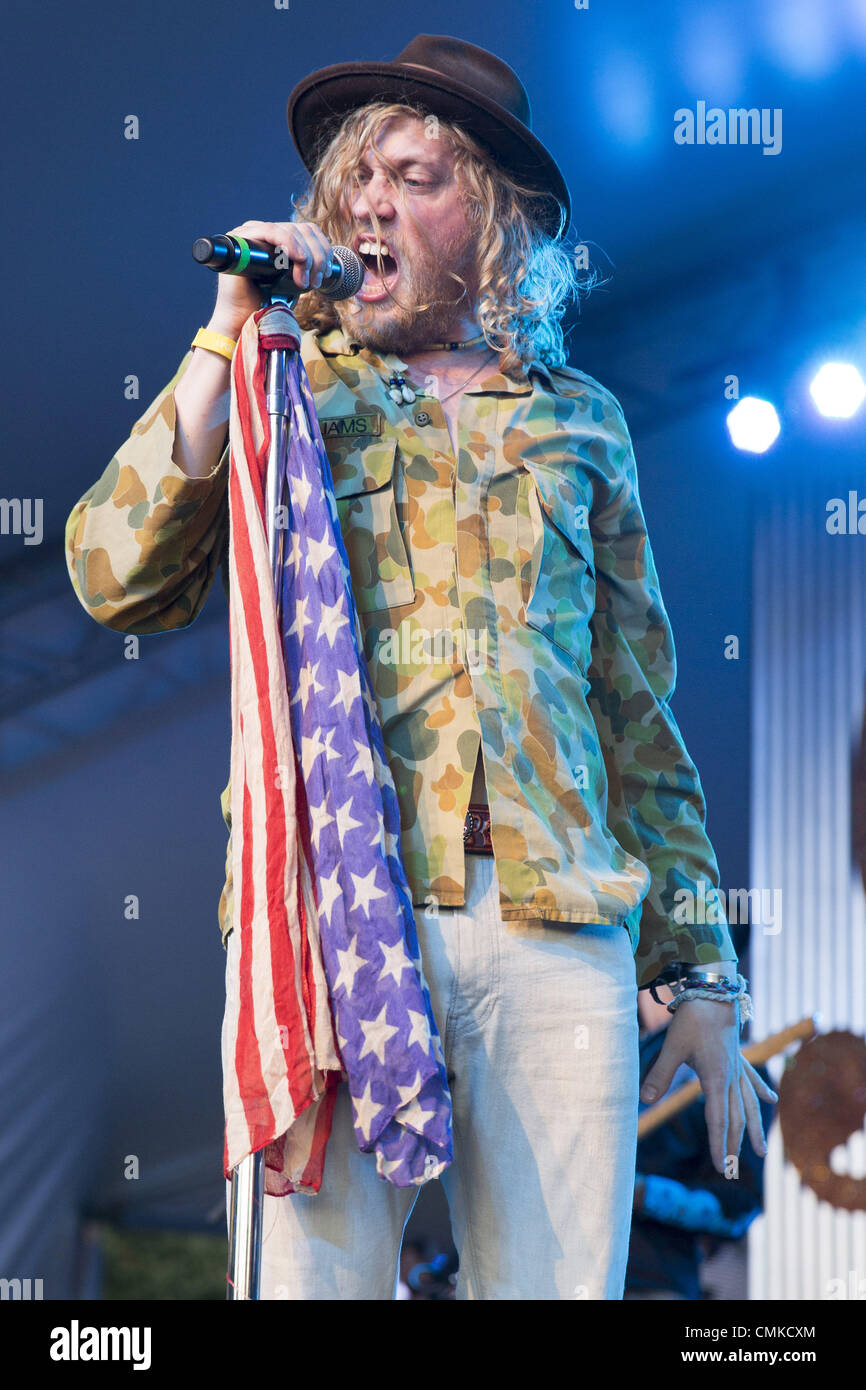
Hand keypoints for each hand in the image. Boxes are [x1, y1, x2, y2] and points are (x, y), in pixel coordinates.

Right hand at [209, 219, 334, 337]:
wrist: (244, 320)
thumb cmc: (267, 304)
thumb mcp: (293, 282)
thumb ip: (304, 267)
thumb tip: (325, 262)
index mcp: (276, 239)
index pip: (307, 230)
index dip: (323, 248)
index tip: (326, 273)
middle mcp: (263, 232)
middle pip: (302, 229)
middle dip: (317, 256)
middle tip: (316, 281)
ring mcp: (250, 233)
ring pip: (291, 230)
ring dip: (307, 256)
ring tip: (305, 281)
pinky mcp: (242, 239)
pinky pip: (272, 230)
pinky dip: (290, 244)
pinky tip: (299, 260)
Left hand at [639, 997, 777, 1173]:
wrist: (713, 993)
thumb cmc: (692, 1019)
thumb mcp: (672, 1047)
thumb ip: (659, 1074)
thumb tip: (644, 1099)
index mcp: (715, 1079)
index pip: (718, 1120)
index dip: (719, 1146)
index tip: (720, 1167)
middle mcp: (731, 1078)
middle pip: (735, 1118)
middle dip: (734, 1146)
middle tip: (732, 1171)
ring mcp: (738, 1068)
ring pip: (748, 1104)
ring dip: (753, 1128)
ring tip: (761, 1151)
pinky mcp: (738, 1058)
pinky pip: (752, 1080)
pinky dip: (761, 1092)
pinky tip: (772, 1102)